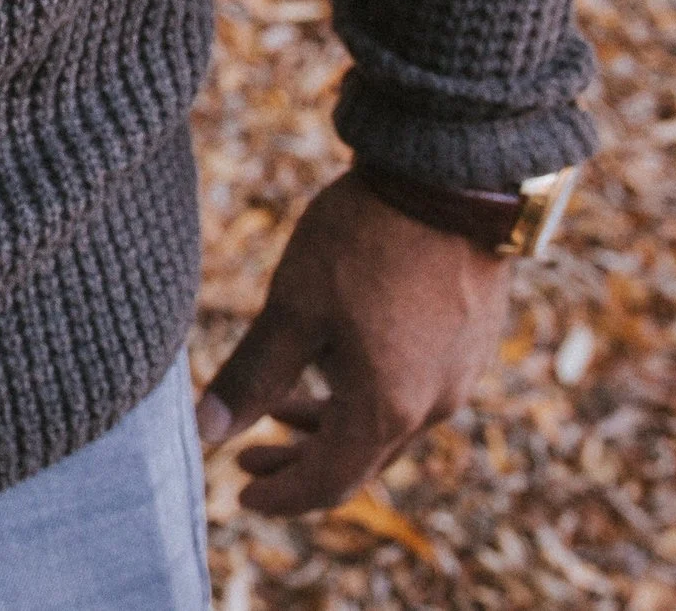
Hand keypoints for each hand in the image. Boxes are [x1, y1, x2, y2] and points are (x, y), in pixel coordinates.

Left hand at [197, 171, 511, 514]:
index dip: (282, 496)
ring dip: (328, 422)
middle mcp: (433, 403)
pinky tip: (332, 360)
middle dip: (298, 462)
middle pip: (359, 458)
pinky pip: (411, 388)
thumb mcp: (294, 307)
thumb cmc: (366, 239)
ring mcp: (457, 372)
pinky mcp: (469, 339)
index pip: (330, 481)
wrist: (452, 178)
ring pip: (385, 420)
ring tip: (277, 407)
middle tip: (245, 459)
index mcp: (389, 407)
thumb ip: (253, 375)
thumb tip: (206, 432)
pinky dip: (364, 392)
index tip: (240, 496)